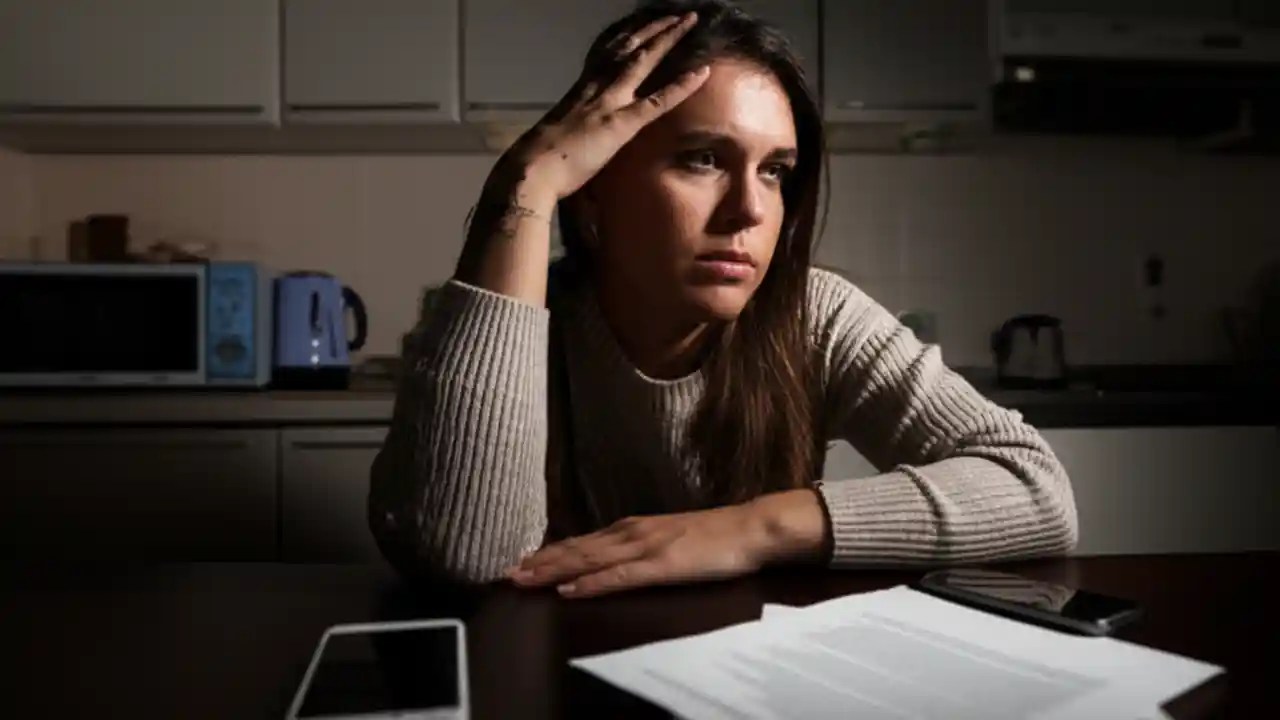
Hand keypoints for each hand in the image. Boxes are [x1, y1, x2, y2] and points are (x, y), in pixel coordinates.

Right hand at [498, 12, 711, 204]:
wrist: (531, 168)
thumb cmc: (540, 162)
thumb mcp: (559, 136)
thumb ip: (574, 128)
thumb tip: (578, 135)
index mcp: (581, 92)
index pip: (607, 56)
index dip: (627, 41)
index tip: (642, 30)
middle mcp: (595, 89)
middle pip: (628, 49)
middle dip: (652, 30)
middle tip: (674, 15)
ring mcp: (609, 103)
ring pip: (643, 61)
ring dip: (667, 39)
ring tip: (687, 21)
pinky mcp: (621, 124)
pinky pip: (658, 101)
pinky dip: (681, 86)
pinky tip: (700, 74)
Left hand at [506, 503, 768, 598]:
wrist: (750, 528)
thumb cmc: (714, 537)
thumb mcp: (668, 537)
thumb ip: (639, 547)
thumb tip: (610, 559)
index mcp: (631, 528)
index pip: (580, 541)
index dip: (548, 553)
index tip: (518, 563)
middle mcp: (630, 533)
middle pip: (575, 549)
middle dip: (539, 563)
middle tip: (505, 574)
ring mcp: (644, 548)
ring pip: (588, 560)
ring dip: (553, 570)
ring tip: (523, 579)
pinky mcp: (661, 565)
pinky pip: (619, 577)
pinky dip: (591, 584)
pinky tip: (571, 591)